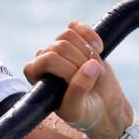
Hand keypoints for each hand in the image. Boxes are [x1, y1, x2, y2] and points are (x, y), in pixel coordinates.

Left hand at [24, 20, 134, 138]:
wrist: (103, 107)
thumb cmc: (84, 113)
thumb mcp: (77, 111)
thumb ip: (77, 91)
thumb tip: (90, 65)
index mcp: (35, 75)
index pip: (47, 59)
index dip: (66, 68)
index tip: (77, 82)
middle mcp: (43, 59)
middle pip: (60, 46)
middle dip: (81, 63)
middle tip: (92, 79)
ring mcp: (58, 48)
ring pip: (68, 35)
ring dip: (87, 53)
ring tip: (95, 69)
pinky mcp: (74, 40)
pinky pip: (77, 26)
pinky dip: (91, 36)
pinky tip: (100, 49)